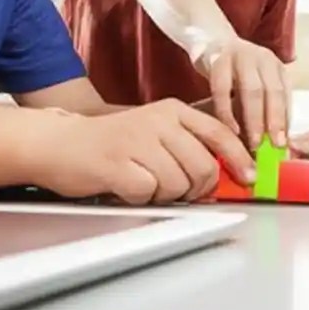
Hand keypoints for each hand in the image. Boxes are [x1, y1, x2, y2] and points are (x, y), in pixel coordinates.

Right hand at [29, 99, 253, 204]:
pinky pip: (147, 193)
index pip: (219, 133)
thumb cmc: (111, 144)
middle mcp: (158, 121)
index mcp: (171, 111)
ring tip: (144, 183)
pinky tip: (125, 186)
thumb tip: (224, 175)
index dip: (240, 159)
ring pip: (177, 184)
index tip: (250, 178)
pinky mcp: (117, 163)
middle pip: (203, 167)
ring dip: (164, 194)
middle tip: (176, 190)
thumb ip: (187, 146)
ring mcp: (137, 141)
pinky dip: (140, 198)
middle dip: (196, 188)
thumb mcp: (154, 132)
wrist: (58, 143)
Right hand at [197, 36, 289, 148]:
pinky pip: (222, 89)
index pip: (285, 95)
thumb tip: (274, 142)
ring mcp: (241, 57)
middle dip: (274, 121)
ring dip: (254, 119)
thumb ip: (265, 108)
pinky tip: (230, 128)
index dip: (286, 120)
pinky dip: (227, 111)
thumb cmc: (237, 73)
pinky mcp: (218, 59)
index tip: (285, 144)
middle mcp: (263, 59)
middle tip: (273, 146)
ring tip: (254, 143)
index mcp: (276, 67)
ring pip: (251, 90)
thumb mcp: (256, 84)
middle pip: (273, 91)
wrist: (213, 42)